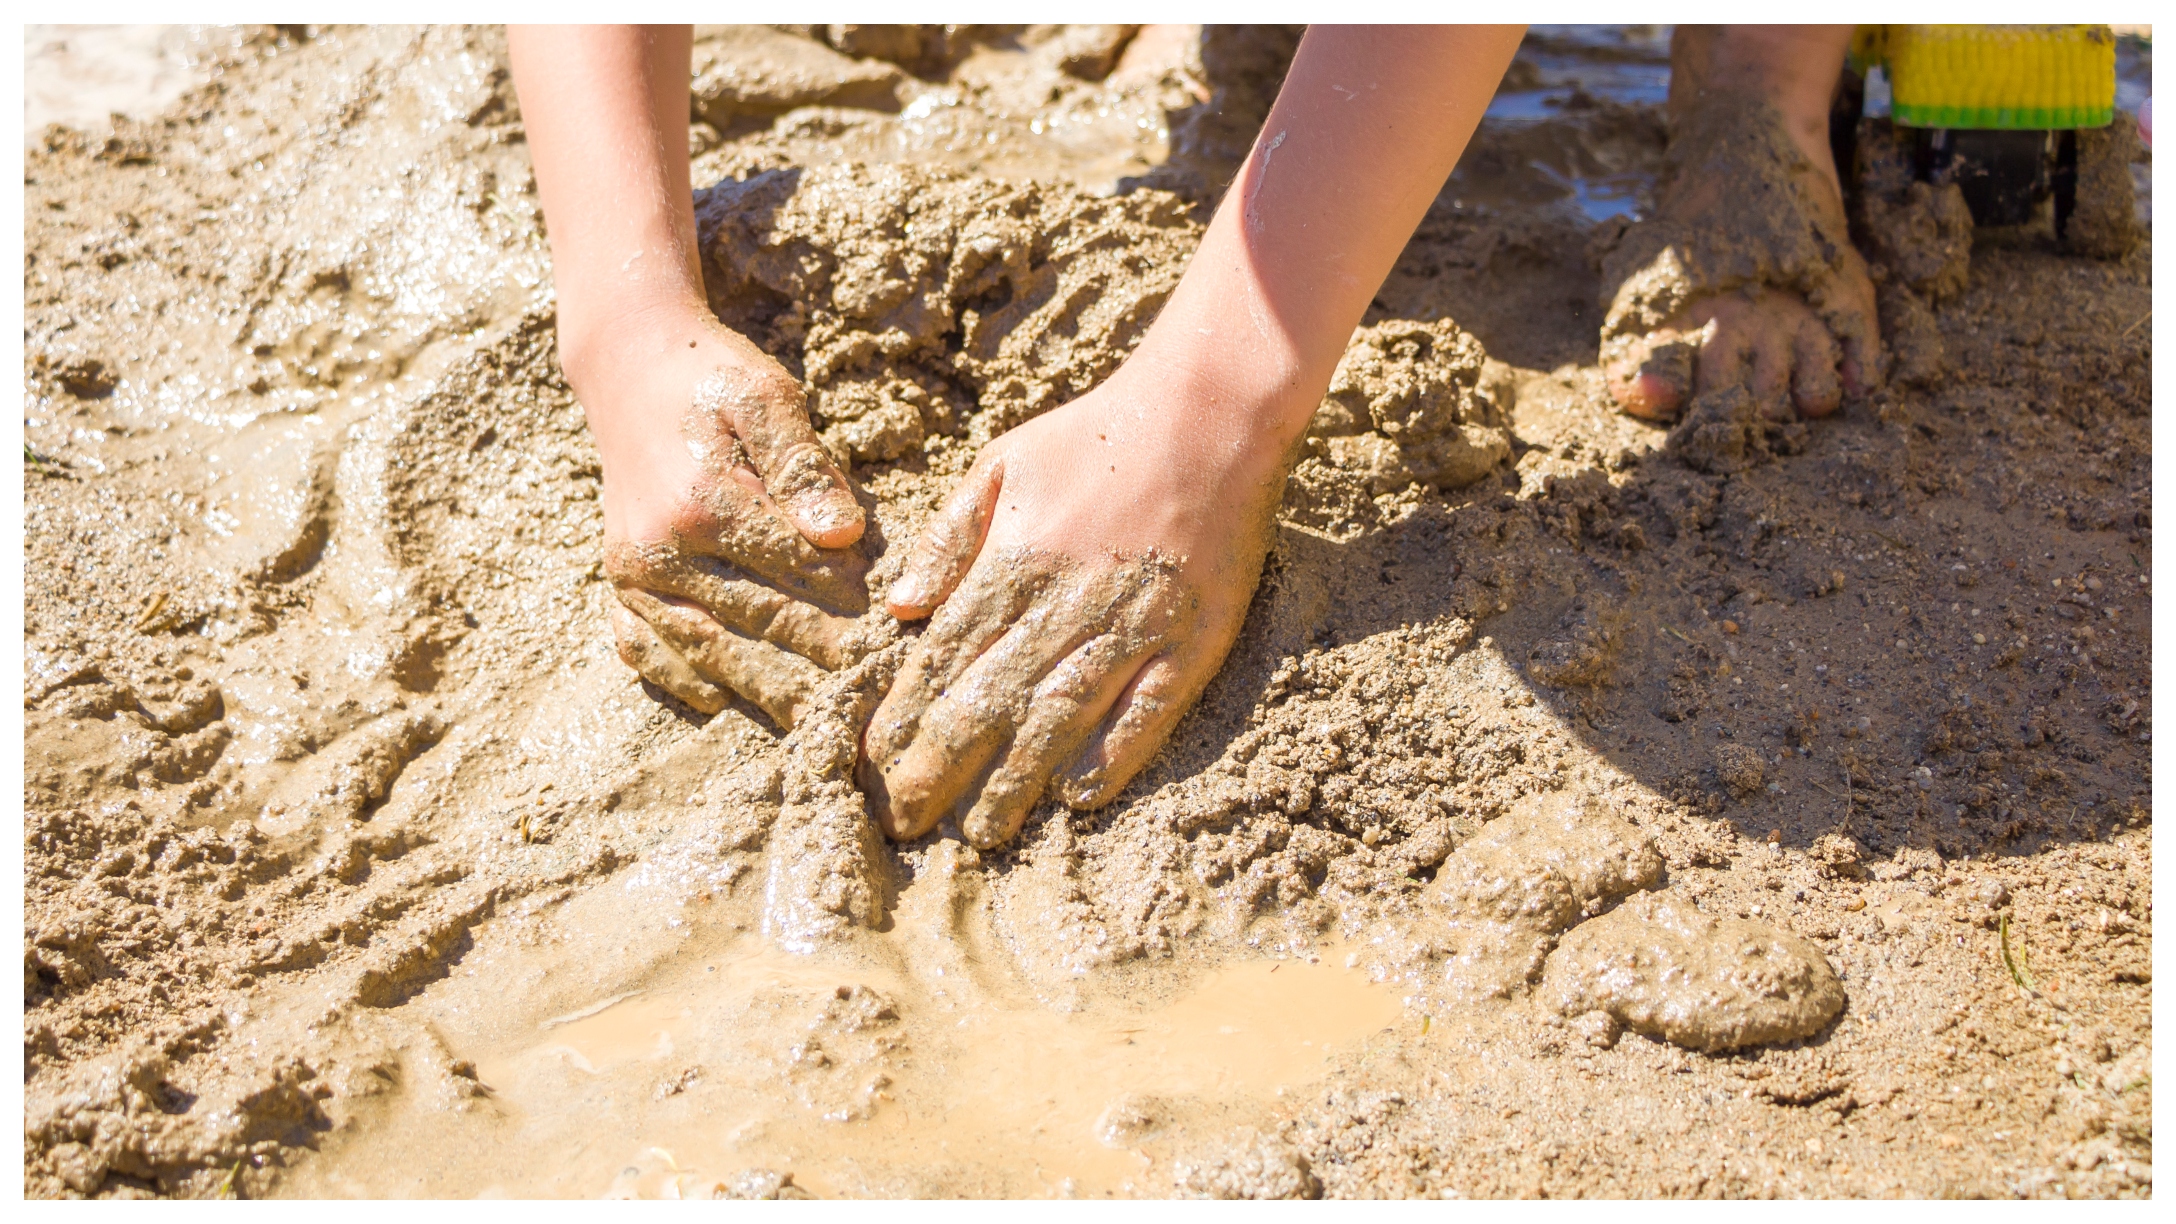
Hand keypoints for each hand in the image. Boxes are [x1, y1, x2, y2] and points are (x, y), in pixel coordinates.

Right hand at [583, 317, 870, 727]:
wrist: (626, 366)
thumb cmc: (710, 377)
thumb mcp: (764, 395)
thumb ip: (803, 467)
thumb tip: (842, 535)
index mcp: (703, 502)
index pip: (799, 574)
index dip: (854, 610)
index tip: (901, 642)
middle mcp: (659, 551)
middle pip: (759, 626)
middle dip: (822, 665)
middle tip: (877, 701)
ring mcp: (632, 576)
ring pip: (709, 653)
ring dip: (767, 693)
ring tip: (822, 725)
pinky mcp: (618, 586)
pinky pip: (649, 653)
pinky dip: (689, 683)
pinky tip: (731, 703)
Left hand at [857, 365, 1291, 847]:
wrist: (1209, 410)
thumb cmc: (1097, 435)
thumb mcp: (1001, 464)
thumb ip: (949, 538)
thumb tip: (899, 607)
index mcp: (1014, 561)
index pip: (944, 656)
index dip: (905, 716)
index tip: (875, 764)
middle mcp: (1067, 601)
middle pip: (989, 701)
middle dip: (941, 768)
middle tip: (907, 822)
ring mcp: (1134, 623)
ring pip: (1059, 718)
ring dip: (1015, 782)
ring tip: (983, 832)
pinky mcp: (1193, 637)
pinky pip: (1148, 711)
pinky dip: (1112, 757)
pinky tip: (1077, 797)